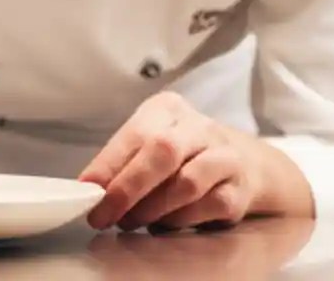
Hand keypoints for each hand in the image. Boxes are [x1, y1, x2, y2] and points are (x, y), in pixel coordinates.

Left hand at [78, 91, 310, 231]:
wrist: (247, 164)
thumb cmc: (184, 154)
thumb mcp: (151, 144)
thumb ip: (124, 163)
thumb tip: (91, 190)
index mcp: (168, 109)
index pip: (135, 134)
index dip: (108, 165)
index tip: (87, 190)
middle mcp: (199, 127)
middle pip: (163, 152)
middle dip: (128, 188)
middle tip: (104, 215)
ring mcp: (225, 156)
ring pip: (186, 183)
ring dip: (152, 209)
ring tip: (131, 221)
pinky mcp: (240, 189)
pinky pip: (206, 207)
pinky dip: (179, 220)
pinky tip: (163, 224)